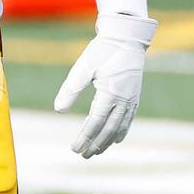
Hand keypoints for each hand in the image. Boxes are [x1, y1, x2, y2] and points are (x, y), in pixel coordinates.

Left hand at [54, 0, 156, 157]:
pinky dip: (121, 131)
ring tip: (96, 152)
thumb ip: (71, 88)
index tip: (75, 148)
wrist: (127, 38)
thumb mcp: (83, 66)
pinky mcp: (134, 97)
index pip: (95, 122)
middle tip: (82, 155)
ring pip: (119, 127)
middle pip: (108, 130)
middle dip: (95, 144)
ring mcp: (131, 100)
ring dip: (107, 141)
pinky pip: (128, 120)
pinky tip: (116, 140)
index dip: (85, 137)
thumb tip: (59, 109)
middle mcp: (123, 100)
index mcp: (110, 93)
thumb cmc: (103, 50)